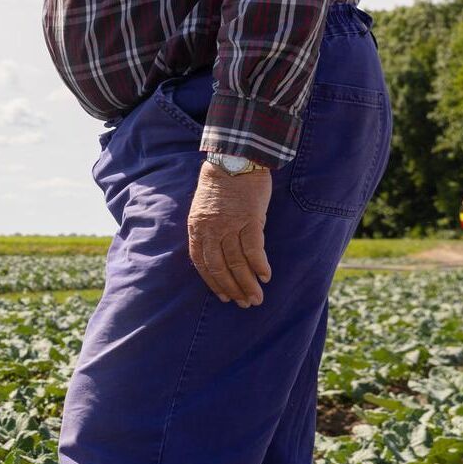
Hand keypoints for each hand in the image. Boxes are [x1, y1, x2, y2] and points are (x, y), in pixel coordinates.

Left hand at [187, 161, 272, 307]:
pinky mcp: (250, 219)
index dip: (212, 282)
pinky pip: (253, 248)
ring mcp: (230, 225)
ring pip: (237, 262)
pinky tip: (265, 277)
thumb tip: (218, 255)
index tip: (223, 296)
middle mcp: (211, 229)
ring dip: (247, 283)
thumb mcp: (204, 209)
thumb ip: (208, 231)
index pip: (201, 262)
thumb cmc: (221, 184)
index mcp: (197, 227)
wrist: (234, 159)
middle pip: (220, 267)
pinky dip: (259, 265)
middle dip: (232, 288)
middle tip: (244, 304)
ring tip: (256, 298)